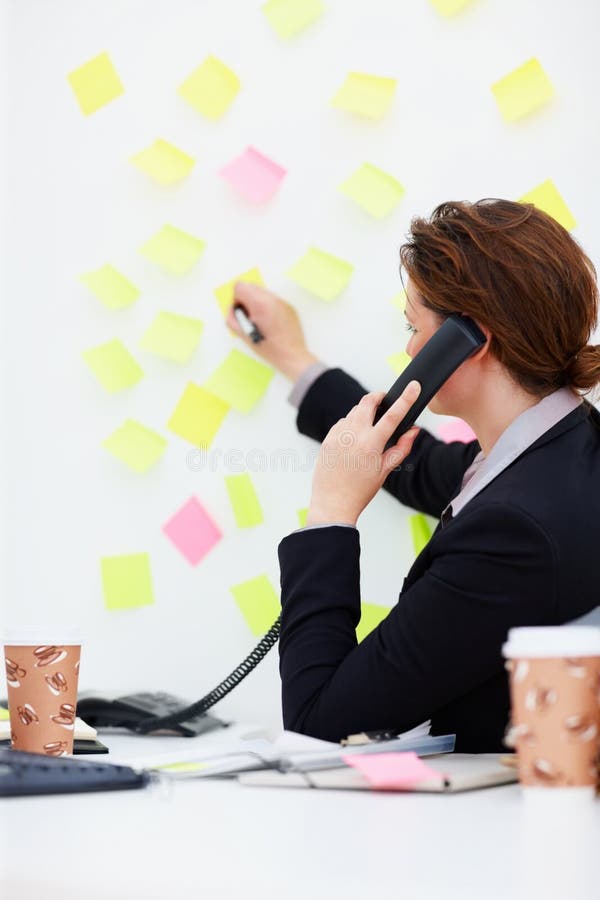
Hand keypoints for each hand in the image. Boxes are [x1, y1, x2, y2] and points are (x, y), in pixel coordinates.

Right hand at [225, 281, 318, 380]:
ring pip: (262, 293)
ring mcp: (282, 302)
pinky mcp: (289, 307)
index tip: (241, 311)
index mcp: (260, 304)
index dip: (237, 299)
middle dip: (247, 300)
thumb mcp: (243, 335)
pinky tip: (271, 323)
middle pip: (251, 287)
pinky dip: (268, 307)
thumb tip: (232, 309)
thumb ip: (232, 318)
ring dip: (257, 303)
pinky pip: (273, 300)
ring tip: (261, 321)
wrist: (291, 355)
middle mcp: (272, 299)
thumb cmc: (268, 348)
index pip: (240, 287)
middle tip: (250, 317)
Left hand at [306, 382, 421, 526]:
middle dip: (378, 397)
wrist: (333, 503)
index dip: (406, 399)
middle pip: (367, 402)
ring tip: (370, 430)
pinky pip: (342, 422)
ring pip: (354, 411)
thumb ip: (401, 447)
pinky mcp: (328, 438)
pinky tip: (355, 440)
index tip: (414, 386)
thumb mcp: (385, 470)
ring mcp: (338, 435)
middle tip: (385, 400)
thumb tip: (414, 430)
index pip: (392, 415)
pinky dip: (351, 424)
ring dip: (365, 413)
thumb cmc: (360, 490)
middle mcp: (353, 435)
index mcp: (371, 444)